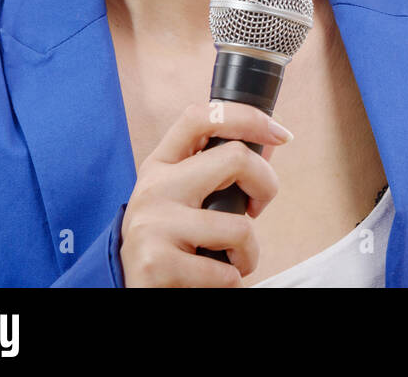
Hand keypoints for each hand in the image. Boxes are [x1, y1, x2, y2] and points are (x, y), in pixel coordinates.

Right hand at [119, 101, 290, 286]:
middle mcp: (154, 187)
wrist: (127, 290)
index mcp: (161, 164)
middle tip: (257, 211)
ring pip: (240, 227)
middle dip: (267, 186)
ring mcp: (152, 224)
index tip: (280, 134)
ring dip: (249, 254)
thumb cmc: (169, 241)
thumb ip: (222, 171)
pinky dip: (231, 280)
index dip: (248, 117)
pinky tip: (210, 279)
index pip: (201, 116)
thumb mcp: (186, 198)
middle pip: (237, 158)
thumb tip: (270, 142)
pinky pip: (226, 272)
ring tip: (231, 261)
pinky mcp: (156, 264)